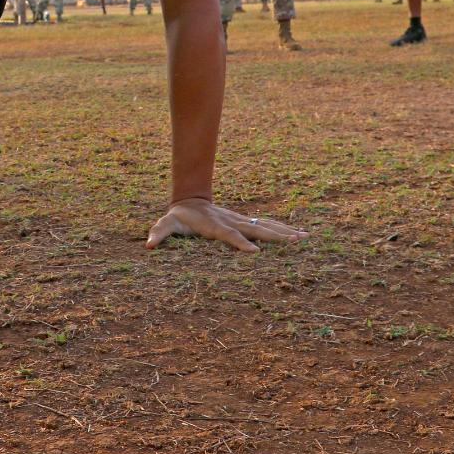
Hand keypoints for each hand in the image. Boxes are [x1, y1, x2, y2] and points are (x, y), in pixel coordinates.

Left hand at [146, 198, 307, 252]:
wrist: (189, 200)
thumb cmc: (178, 217)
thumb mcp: (166, 223)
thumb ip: (158, 233)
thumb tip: (148, 244)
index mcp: (214, 226)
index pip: (229, 235)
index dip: (240, 244)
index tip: (255, 254)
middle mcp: (231, 222)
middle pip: (255, 230)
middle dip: (275, 236)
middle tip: (296, 241)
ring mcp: (240, 221)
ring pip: (265, 226)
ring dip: (284, 232)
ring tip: (305, 237)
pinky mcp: (245, 223)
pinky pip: (266, 226)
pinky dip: (283, 229)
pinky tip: (299, 234)